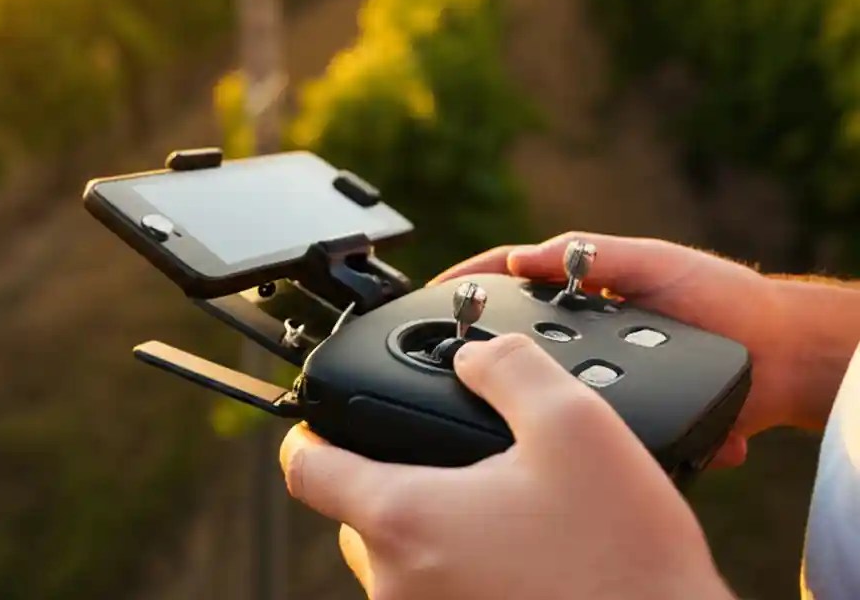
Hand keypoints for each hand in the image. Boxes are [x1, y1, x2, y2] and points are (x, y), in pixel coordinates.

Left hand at [280, 335, 732, 599]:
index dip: (309, 432)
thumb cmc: (624, 562)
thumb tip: (476, 356)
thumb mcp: (577, 428)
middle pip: (356, 516)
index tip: (323, 420)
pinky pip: (431, 599)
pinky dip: (457, 573)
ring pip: (397, 562)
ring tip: (500, 515)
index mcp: (405, 519)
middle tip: (453, 465)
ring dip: (431, 532)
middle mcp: (396, 585)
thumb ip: (510, 369)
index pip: (307, 468)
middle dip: (391, 482)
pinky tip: (517, 561)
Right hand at [434, 231, 802, 466]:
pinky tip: (554, 427)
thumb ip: (589, 253)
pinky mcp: (619, 417)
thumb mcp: (652, 260)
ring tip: (495, 395)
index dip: (466, 287)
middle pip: (514, 337)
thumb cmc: (726, 300)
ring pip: (539, 384)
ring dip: (520, 389)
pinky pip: (579, 423)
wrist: (783, 361)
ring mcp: (599, 377)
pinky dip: (568, 424)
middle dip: (479, 345)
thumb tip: (520, 257)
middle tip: (440, 353)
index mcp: (583, 291)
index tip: (428, 297)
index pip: (510, 282)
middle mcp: (584, 336)